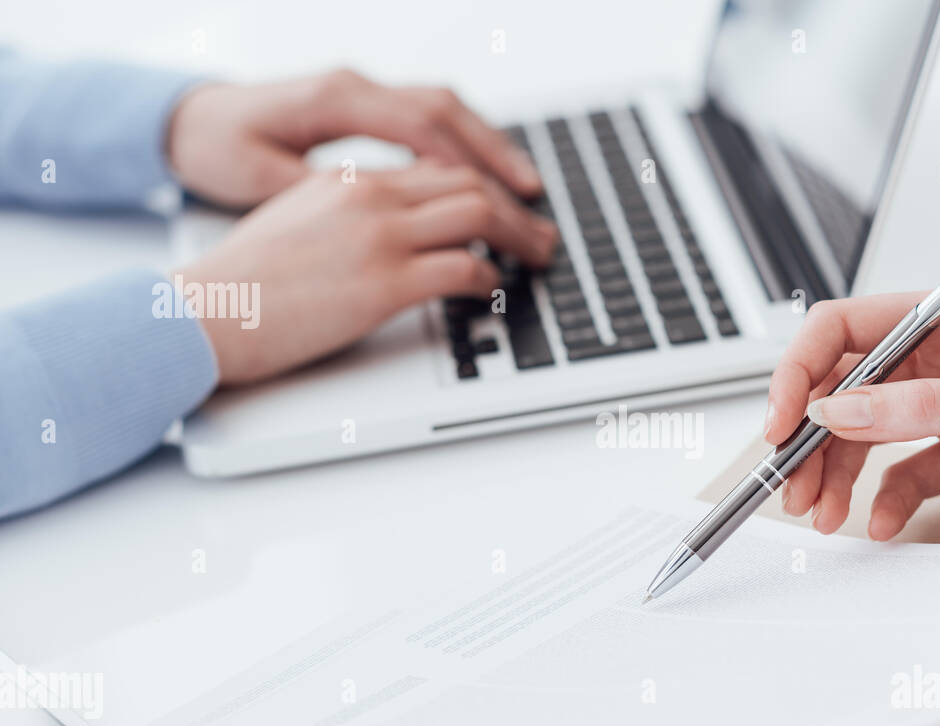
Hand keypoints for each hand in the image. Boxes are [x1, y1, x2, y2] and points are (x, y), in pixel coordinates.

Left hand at [167, 69, 541, 207]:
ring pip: (444, 110)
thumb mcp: (258, 178)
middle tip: (533, 197)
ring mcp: (363, 93)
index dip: (468, 163)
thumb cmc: (219, 148)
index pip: (420, 126)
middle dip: (495, 153)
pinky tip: (485, 176)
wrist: (188, 121)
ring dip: (488, 147)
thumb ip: (322, 188)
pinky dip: (463, 145)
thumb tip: (378, 206)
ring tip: (525, 188)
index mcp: (333, 100)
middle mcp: (355, 87)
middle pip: (446, 110)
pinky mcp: (364, 108)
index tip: (503, 200)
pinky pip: (427, 120)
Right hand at [179, 163, 556, 384]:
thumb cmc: (245, 280)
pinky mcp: (385, 284)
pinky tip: (494, 288)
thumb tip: (390, 227)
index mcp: (350, 179)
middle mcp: (370, 197)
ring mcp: (380, 238)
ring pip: (479, 215)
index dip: (483, 188)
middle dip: (517, 210)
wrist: (209, 311)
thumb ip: (346, 212)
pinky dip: (490, 277)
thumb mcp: (296, 219)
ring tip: (538, 257)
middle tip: (541, 235)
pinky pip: (463, 267)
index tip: (506, 208)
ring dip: (519, 238)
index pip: (438, 168)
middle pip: (469, 185)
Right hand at [765, 282, 939, 537]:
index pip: (846, 327)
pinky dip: (890, 496)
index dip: (799, 372)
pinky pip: (911, 467)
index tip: (780, 424)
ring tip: (826, 516)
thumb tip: (838, 407)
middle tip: (792, 486)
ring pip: (871, 432)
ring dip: (842, 474)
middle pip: (848, 388)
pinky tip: (883, 521)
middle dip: (813, 438)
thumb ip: (924, 407)